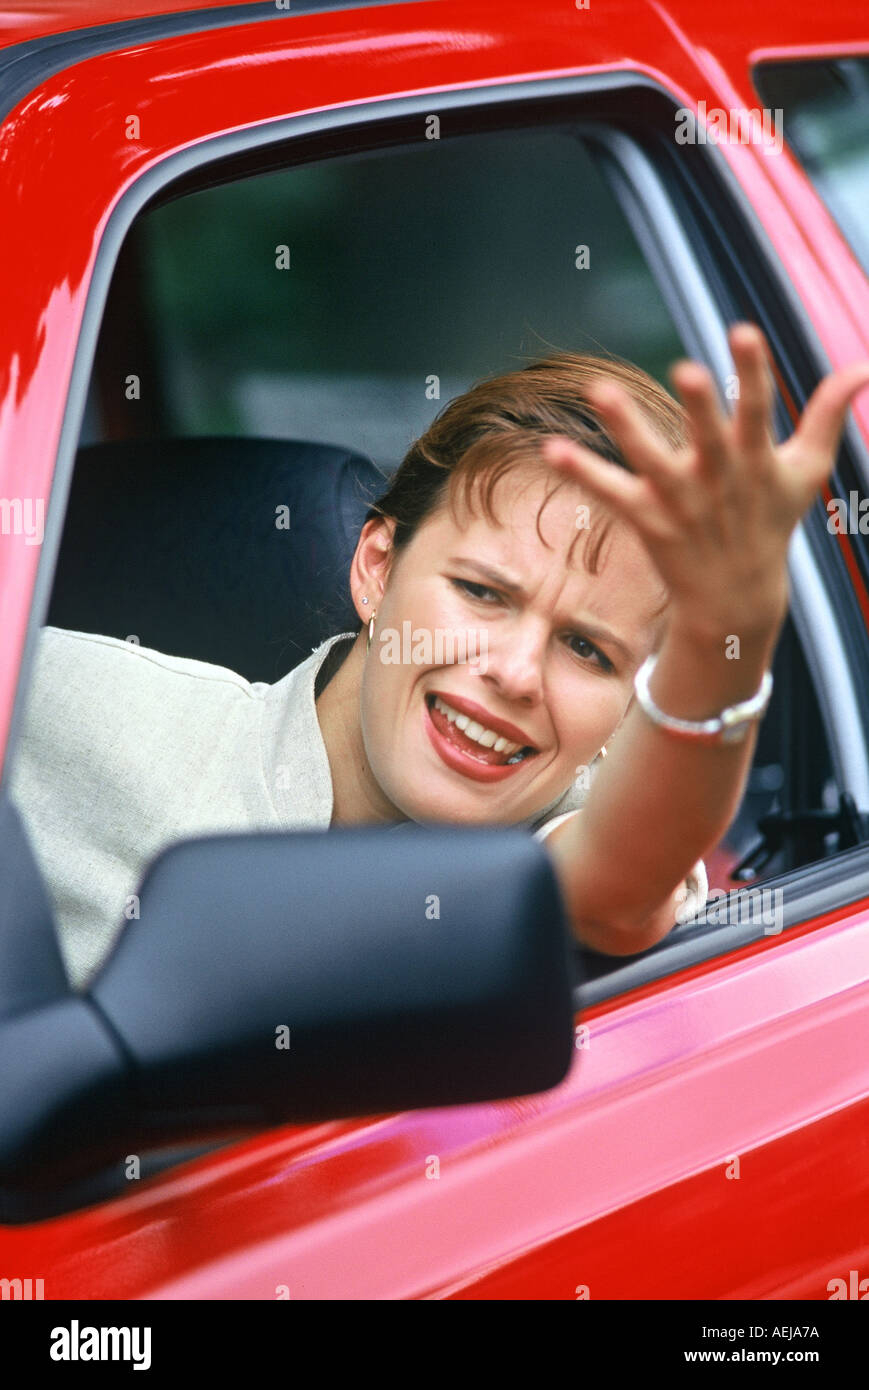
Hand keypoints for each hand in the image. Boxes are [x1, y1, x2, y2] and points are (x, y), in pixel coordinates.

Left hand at [541, 324, 868, 642]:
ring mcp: (679, 500)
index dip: (752, 371)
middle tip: (685, 369)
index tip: (742, 332)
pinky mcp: (646, 518)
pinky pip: (610, 491)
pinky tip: (552, 447)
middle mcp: (717, 478)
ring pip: (649, 459)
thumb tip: (864, 365)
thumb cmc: (770, 522)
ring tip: (598, 391)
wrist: (736, 597)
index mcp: (755, 459)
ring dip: (625, 427)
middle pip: (708, 437)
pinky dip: (581, 471)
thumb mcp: (806, 470)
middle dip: (699, 406)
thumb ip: (829, 413)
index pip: (758, 410)